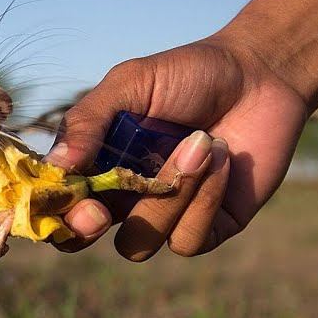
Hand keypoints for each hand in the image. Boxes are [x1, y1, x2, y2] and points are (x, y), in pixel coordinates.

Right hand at [46, 0, 317, 259]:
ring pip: (138, 243)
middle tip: (100, 211)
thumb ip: (89, 120)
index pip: (58, 203)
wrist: (261, 74)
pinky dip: (204, 199)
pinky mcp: (209, 228)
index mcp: (95, 164)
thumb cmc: (189, 74)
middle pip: (81, 241)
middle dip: (84, 231)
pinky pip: (187, 240)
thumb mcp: (131, 83)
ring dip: (167, 197)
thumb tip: (58, 165)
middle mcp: (123, 197)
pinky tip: (224, 158)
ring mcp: (164, 216)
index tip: (75, 198)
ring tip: (202, 142)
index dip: (56, 212)